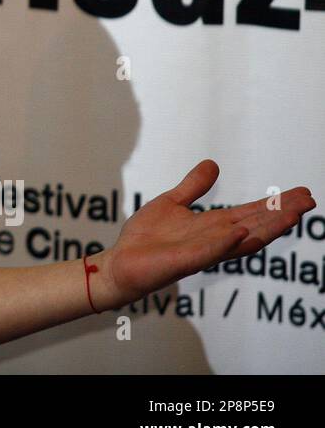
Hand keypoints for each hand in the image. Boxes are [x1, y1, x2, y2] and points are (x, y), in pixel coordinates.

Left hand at [98, 159, 315, 309]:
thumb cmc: (146, 238)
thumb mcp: (172, 202)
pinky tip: (240, 231)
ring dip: (266, 228)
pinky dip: (225, 242)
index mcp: (213, 226)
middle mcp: (215, 240)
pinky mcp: (184, 262)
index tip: (301, 193)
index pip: (251, 214)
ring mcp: (202, 252)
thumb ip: (193, 186)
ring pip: (241, 241)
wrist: (121, 262)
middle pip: (256, 226)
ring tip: (291, 215)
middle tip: (309, 200)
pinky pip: (208, 252)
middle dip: (282, 214)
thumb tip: (213, 164)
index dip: (276, 204)